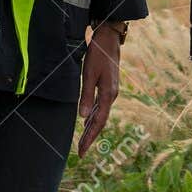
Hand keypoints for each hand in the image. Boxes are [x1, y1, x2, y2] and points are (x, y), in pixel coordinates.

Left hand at [76, 23, 122, 155]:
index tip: (82, 151)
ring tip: (83, 141)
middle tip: (80, 152)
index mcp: (108, 94)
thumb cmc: (98, 55)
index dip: (90, 137)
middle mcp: (111, 95)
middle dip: (90, 137)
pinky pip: (100, 107)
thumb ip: (86, 95)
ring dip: (91, 128)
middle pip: (100, 121)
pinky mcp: (107, 86)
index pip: (98, 122)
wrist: (109, 39)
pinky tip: (88, 120)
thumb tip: (82, 117)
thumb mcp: (89, 74)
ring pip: (100, 115)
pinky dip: (94, 116)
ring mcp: (110, 91)